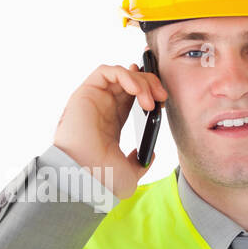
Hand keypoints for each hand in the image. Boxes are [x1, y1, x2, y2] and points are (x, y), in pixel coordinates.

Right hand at [53, 62, 167, 200]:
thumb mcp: (130, 172)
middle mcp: (103, 107)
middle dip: (151, 84)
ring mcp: (95, 98)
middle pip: (130, 81)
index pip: (133, 95)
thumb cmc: (101, 177)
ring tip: (150, 99)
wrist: (85, 176)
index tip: (162, 101)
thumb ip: (140, 162)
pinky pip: (107, 72)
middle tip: (162, 97)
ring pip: (121, 74)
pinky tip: (137, 90)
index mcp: (113, 121)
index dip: (150, 91)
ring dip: (141, 81)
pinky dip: (125, 75)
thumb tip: (150, 155)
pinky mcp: (86, 92)